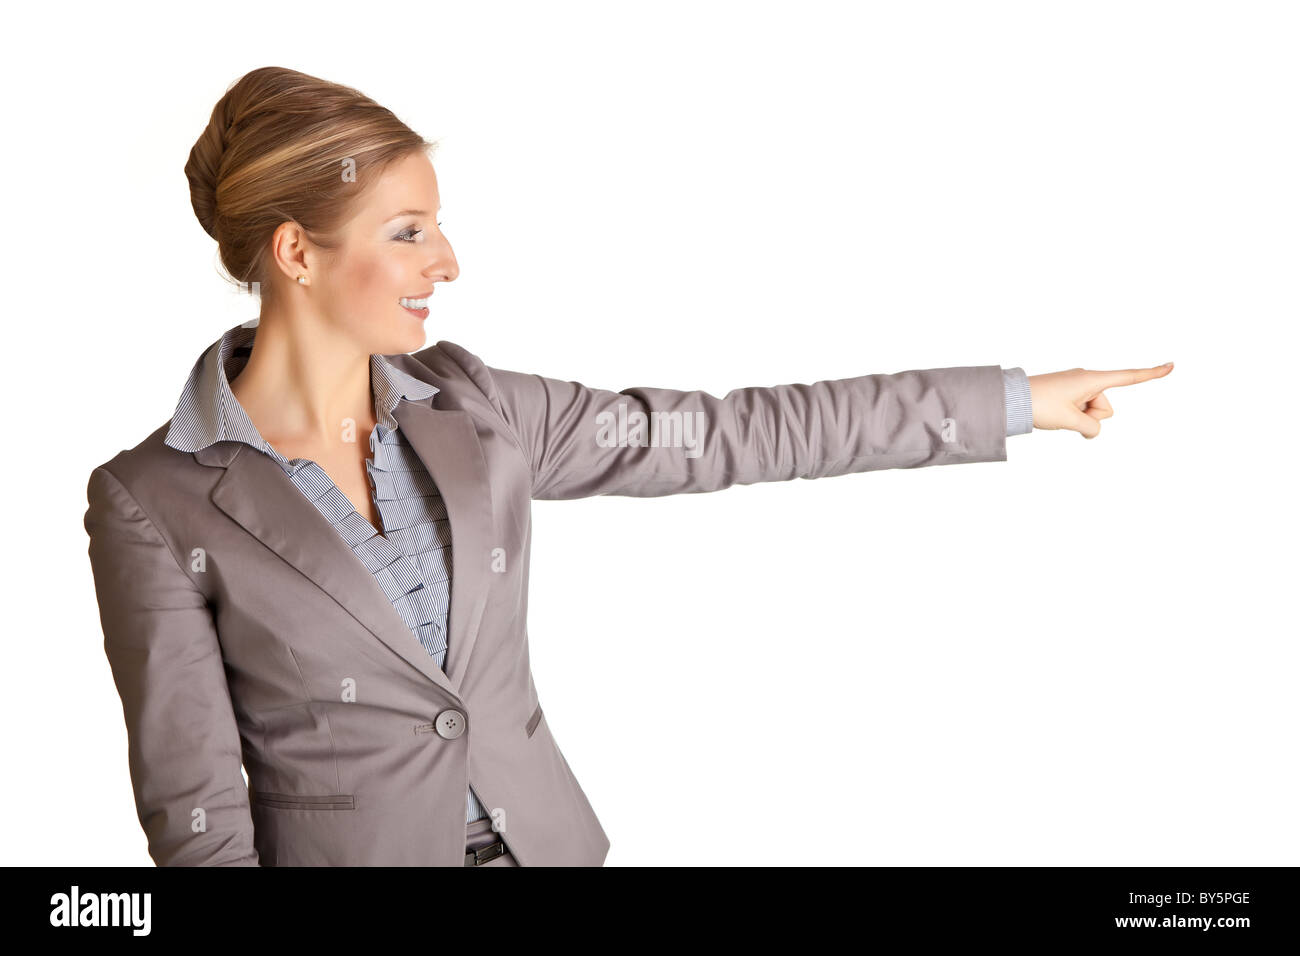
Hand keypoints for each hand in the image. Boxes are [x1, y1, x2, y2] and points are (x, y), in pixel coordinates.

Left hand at [1027, 364, 1173, 437]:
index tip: (1172, 365)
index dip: (1151, 373)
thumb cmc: (1039, 404)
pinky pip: (1079, 411)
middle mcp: (1087, 378)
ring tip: (1055, 412)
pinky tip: (1053, 412)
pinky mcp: (1067, 393)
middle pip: (1105, 409)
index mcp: (1092, 379)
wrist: (1010, 399)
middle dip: (1090, 418)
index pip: (1129, 377)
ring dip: (1078, 418)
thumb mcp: (1071, 420)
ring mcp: (1077, 386)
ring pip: (1091, 413)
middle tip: (1064, 413)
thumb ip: (1091, 428)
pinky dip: (1071, 417)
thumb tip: (1091, 429)